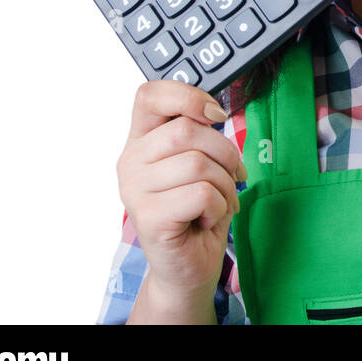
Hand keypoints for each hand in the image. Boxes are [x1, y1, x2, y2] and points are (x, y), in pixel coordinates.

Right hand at [116, 80, 244, 298]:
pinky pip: (202, 193)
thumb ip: (199, 133)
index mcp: (141, 141)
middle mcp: (130, 162)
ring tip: (217, 202)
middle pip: (187, 130)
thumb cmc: (198, 210)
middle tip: (231, 176)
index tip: (215, 115)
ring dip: (224, 185)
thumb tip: (215, 110)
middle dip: (224, 153)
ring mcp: (135, 190)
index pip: (149, 95)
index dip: (187, 96)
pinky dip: (219, 206)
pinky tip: (206, 218)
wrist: (188, 265)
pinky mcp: (149, 217)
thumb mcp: (201, 162)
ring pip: (198, 163)